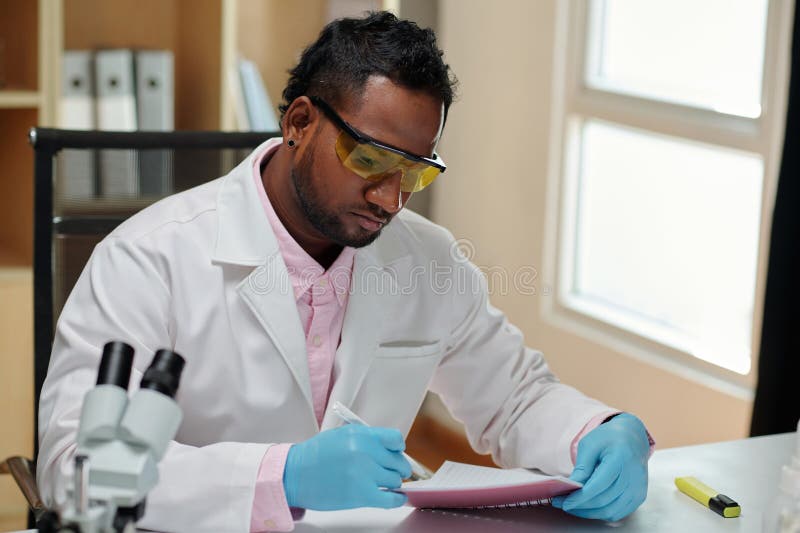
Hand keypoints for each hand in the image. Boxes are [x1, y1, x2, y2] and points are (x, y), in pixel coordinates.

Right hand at [283, 425, 410, 509]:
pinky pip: (390, 499)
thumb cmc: (315, 456)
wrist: (294, 475)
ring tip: (382, 484)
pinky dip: (395, 500)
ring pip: (395, 480)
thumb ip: (366, 439)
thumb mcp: (341, 435)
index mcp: (361, 435)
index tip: (397, 453)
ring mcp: (364, 473)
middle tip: (392, 471)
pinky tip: (394, 498)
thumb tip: (388, 448)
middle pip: (398, 461)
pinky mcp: (362, 495)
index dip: (398, 448)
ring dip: (391, 483)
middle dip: (396, 468)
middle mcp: (365, 452)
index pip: (395, 439)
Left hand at [551, 413, 649, 521]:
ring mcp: (638, 488)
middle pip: (604, 501)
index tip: (563, 502)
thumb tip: (570, 490)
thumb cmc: (609, 438)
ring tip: (574, 506)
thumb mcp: (590, 445)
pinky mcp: (639, 496)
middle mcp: (634, 476)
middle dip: (580, 506)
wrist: (632, 437)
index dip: (579, 498)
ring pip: (611, 512)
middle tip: (563, 504)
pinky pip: (618, 513)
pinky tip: (589, 507)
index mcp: (621, 459)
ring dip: (589, 513)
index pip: (598, 486)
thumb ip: (582, 468)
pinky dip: (601, 513)